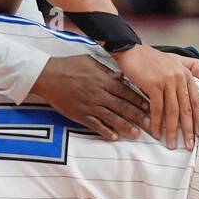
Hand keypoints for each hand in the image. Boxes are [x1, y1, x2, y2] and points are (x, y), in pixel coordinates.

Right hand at [31, 54, 149, 139]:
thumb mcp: (89, 61)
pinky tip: (114, 137)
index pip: (126, 92)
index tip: (150, 107)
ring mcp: (89, 105)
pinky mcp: (78, 114)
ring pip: (111, 118)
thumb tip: (121, 75)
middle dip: (137, 116)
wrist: (47, 76)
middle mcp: (98, 94)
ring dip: (125, 126)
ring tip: (135, 134)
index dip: (139, 101)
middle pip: (122, 107)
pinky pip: (94, 125)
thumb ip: (106, 69)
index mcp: (103, 80)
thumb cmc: (68, 65)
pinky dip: (105, 132)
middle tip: (149, 125)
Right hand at [114, 44, 198, 149]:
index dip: (198, 119)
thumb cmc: (152, 58)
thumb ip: (191, 66)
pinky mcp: (154, 85)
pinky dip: (156, 123)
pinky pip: (157, 108)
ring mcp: (167, 81)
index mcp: (186, 74)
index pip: (196, 100)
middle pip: (187, 109)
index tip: (198, 134)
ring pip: (173, 111)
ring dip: (172, 130)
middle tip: (189, 146)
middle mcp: (180, 78)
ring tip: (171, 144)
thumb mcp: (175, 58)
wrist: (132, 50)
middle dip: (188, 130)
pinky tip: (156, 133)